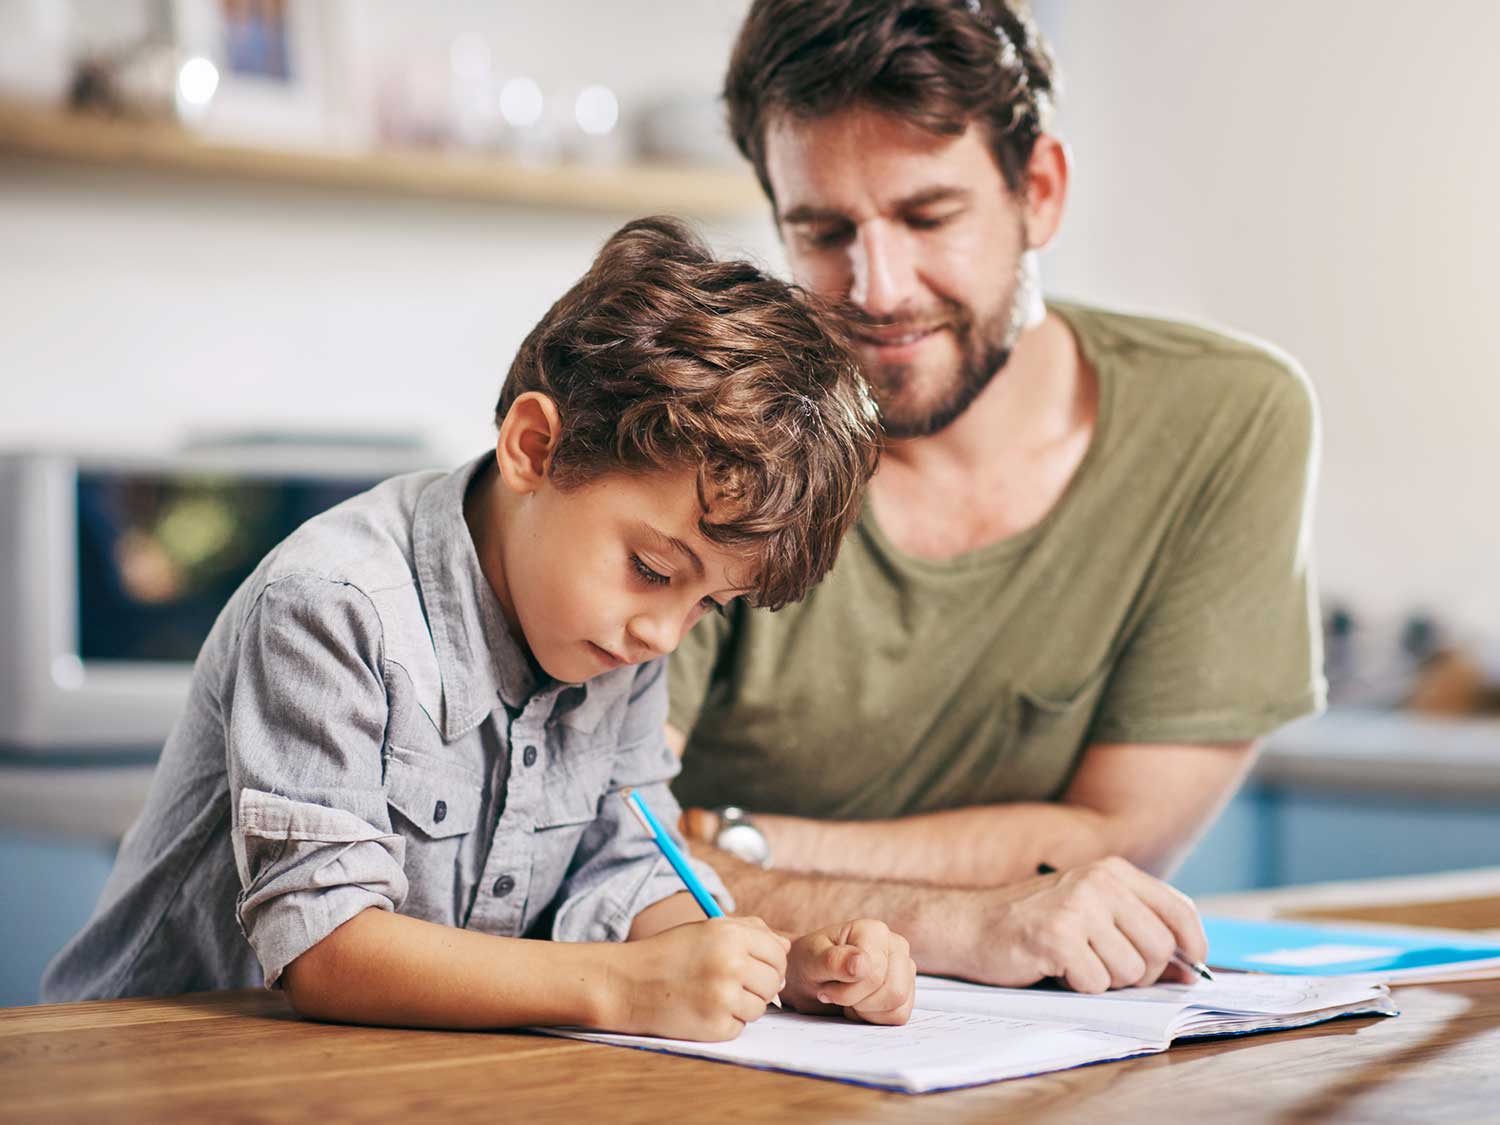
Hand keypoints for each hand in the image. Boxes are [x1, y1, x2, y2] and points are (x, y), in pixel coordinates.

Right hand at [609, 916, 788, 1041]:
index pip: (777, 953)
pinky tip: (702, 1010)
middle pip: (773, 982)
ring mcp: (723, 997)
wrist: (628, 984)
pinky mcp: (715, 1026)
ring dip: (742, 1006)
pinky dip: (725, 1023)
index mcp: (730, 935)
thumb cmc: (670, 953)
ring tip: (713, 995)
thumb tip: (785, 946)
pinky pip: (739, 1027)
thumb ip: (749, 931)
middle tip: (731, 984)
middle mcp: (730, 963)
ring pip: (760, 1008)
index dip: (770, 962)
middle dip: (758, 985)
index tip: (755, 967)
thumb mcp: (707, 929)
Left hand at [782, 918, 915, 1024]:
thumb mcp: (810, 960)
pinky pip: (900, 1015)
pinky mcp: (906, 988)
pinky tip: (859, 1005)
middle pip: (894, 991)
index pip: (875, 975)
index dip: (847, 992)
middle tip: (835, 994)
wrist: (807, 975)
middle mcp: (896, 946)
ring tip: (847, 998)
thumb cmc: (809, 963)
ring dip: (867, 1010)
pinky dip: (875, 1018)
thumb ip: (834, 960)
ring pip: (898, 1004)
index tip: (825, 988)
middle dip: (859, 1002)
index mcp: (874, 931)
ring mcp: (904, 967)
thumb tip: (861, 964)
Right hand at [962, 856, 1206, 992]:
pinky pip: (1096, 983)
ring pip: (1131, 972)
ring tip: (1076, 963)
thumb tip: (1189, 969)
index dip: (1194, 945)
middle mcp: (1099, 882)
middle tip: (1107, 969)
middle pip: (1159, 948)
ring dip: (1106, 980)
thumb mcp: (1092, 912)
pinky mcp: (1057, 936)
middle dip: (1142, 973)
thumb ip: (1139, 930)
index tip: (1191, 968)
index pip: (1178, 909)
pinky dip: (1079, 987)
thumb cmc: (1034, 925)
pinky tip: (1056, 968)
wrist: (970, 925)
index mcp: (1113, 871)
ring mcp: (1077, 907)